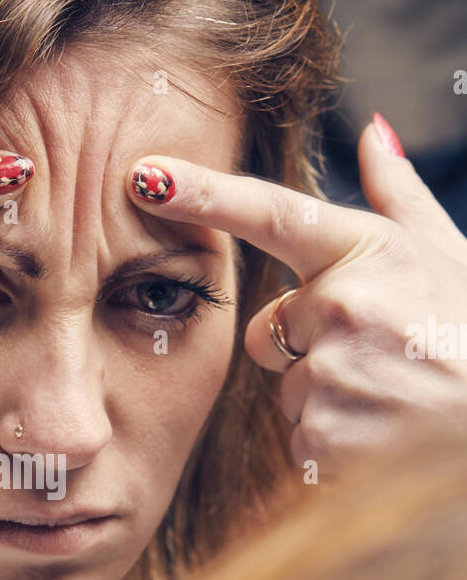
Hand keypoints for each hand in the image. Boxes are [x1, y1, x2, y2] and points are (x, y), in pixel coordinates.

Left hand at [127, 116, 466, 472]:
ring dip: (327, 399)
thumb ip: (398, 196)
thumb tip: (373, 131)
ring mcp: (335, 375)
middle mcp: (343, 307)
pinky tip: (386, 436)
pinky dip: (335, 448)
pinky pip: (301, 442)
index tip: (143, 173)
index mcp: (364, 253)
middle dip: (306, 347)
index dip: (202, 193)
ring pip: (288, 391)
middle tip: (380, 356)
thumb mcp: (447, 254)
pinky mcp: (330, 441)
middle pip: (267, 331)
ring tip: (393, 398)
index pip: (269, 213)